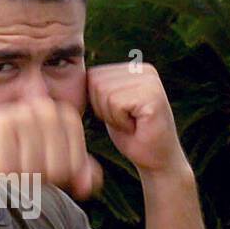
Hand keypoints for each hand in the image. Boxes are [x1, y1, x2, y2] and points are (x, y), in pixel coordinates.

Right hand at [0, 98, 102, 200]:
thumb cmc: (12, 152)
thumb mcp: (48, 162)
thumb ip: (75, 172)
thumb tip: (89, 186)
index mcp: (63, 114)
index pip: (76, 163)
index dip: (62, 176)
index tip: (42, 166)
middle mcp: (45, 109)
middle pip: (58, 170)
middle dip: (39, 179)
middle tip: (20, 166)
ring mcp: (21, 116)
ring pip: (34, 172)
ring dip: (18, 178)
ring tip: (6, 163)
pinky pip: (10, 171)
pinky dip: (1, 175)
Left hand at [87, 62, 189, 178]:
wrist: (157, 161)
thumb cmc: (132, 136)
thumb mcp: (110, 106)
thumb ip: (99, 88)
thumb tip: (72, 76)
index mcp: (133, 68)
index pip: (92, 76)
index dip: (97, 103)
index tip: (119, 115)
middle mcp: (143, 69)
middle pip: (96, 83)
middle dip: (103, 109)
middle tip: (126, 121)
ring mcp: (150, 80)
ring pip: (104, 93)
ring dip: (112, 116)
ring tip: (132, 124)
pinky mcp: (152, 95)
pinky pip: (116, 103)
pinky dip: (120, 121)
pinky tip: (137, 127)